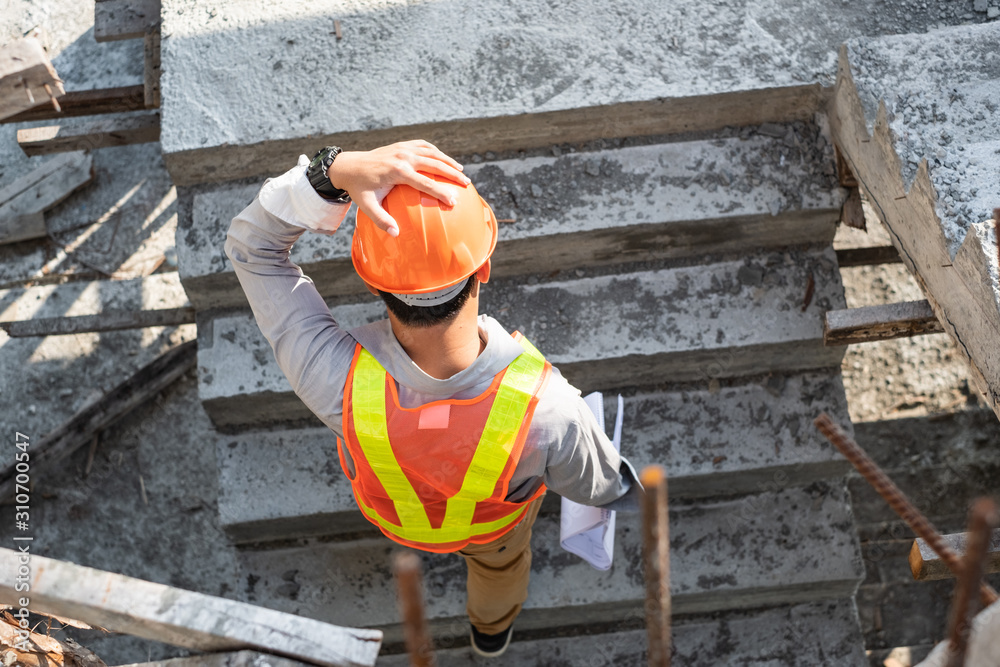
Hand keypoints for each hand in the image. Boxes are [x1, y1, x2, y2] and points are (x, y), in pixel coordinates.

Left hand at [328, 140, 469, 236]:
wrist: (349, 166)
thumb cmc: (360, 188)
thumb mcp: (367, 205)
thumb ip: (381, 220)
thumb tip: (396, 234)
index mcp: (397, 171)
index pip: (425, 183)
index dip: (441, 192)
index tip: (453, 201)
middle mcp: (403, 157)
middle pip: (434, 164)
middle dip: (452, 174)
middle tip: (466, 184)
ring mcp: (403, 148)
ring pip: (432, 153)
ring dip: (448, 161)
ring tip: (462, 171)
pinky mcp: (402, 145)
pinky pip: (424, 146)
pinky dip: (436, 152)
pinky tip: (444, 160)